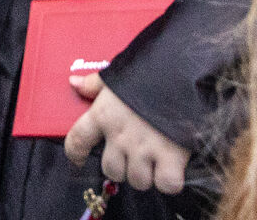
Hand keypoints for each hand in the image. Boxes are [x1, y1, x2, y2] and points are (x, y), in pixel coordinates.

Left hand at [63, 73, 190, 194]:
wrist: (184, 72)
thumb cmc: (149, 71)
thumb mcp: (118, 74)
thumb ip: (94, 83)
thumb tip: (73, 83)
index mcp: (104, 115)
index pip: (77, 141)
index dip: (75, 153)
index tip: (78, 159)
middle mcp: (120, 136)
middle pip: (111, 170)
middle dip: (122, 168)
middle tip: (133, 156)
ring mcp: (145, 150)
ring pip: (138, 181)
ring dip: (146, 175)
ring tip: (155, 161)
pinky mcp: (172, 158)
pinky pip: (166, 184)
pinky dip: (169, 181)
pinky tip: (172, 167)